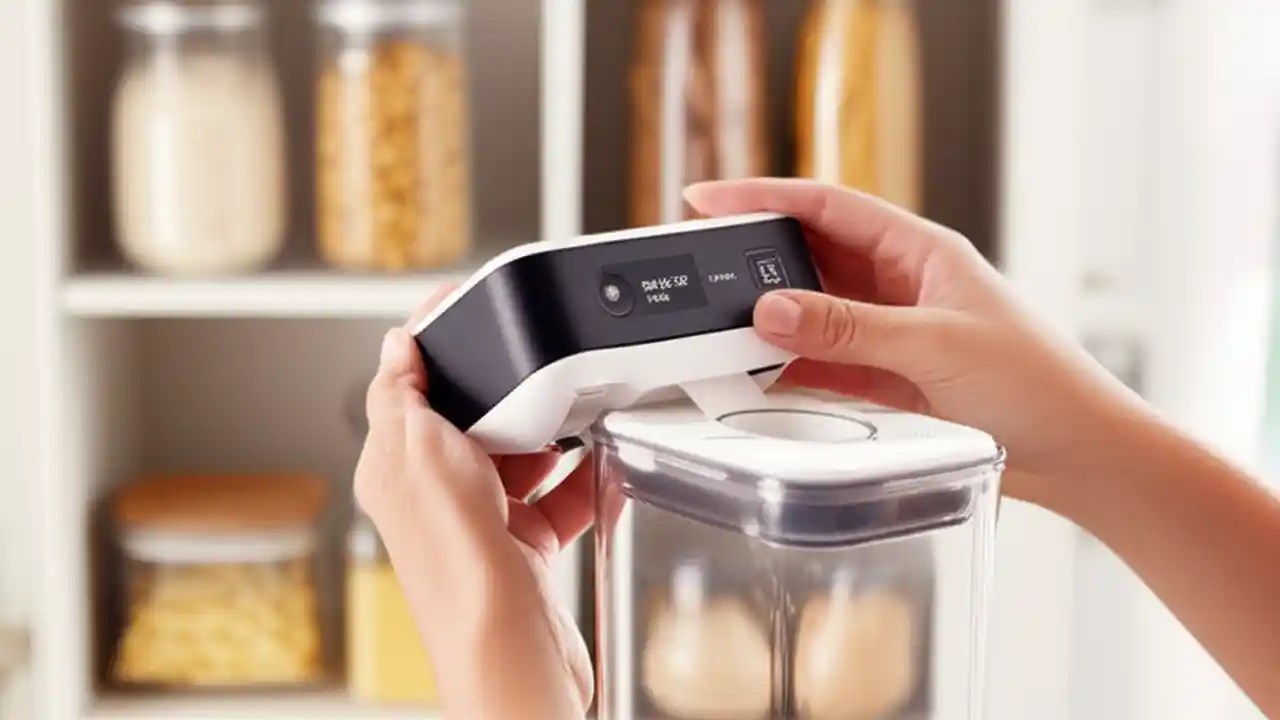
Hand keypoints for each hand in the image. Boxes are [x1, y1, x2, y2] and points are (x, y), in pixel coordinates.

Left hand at [354, 288, 592, 719]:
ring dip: (552, 436)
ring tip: (581, 409)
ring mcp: (482, 523)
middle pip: (473, 420)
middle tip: (541, 364)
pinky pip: (558, 501)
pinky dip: (583, 482)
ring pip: (521, 459)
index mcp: (395, 467)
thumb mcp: (415, 448)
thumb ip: (400, 394)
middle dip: (509, 392)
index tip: (464, 302)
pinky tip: (603, 466)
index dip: (436, 344)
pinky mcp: (524, 550)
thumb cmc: (457, 556)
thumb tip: (393, 345)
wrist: (508, 641)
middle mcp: (434, 496)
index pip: (409, 388)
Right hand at [685, 178, 1148, 505]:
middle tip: (701, 273)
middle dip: (756, 261)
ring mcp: (891, 334)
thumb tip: (770, 310)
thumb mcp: (934, 346)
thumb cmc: (1036, 384)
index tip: (709, 200)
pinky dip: (788, 368)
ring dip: (769, 321)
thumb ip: (848, 329)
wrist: (1079, 455)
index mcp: (920, 251)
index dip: (766, 197)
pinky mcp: (887, 381)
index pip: (829, 207)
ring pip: (811, 314)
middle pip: (811, 258)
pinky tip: (757, 375)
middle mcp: (900, 285)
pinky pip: (821, 364)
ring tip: (716, 329)